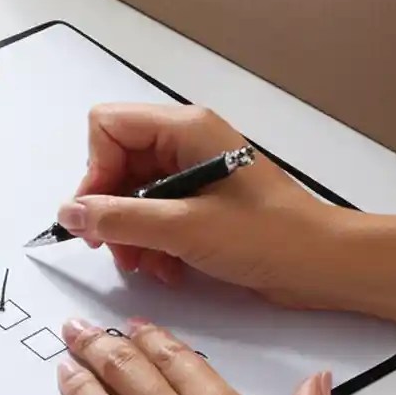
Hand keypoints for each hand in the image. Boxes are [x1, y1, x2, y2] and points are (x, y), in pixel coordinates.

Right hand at [59, 104, 346, 307]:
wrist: (324, 265)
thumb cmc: (272, 236)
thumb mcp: (184, 228)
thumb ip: (119, 219)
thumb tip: (70, 213)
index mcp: (185, 128)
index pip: (108, 127)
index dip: (94, 171)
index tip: (95, 215)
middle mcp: (186, 142)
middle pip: (115, 162)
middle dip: (110, 209)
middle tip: (113, 247)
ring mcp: (194, 172)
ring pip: (131, 192)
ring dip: (130, 232)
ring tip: (146, 265)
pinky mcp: (201, 201)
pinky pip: (154, 212)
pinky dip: (151, 241)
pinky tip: (166, 267)